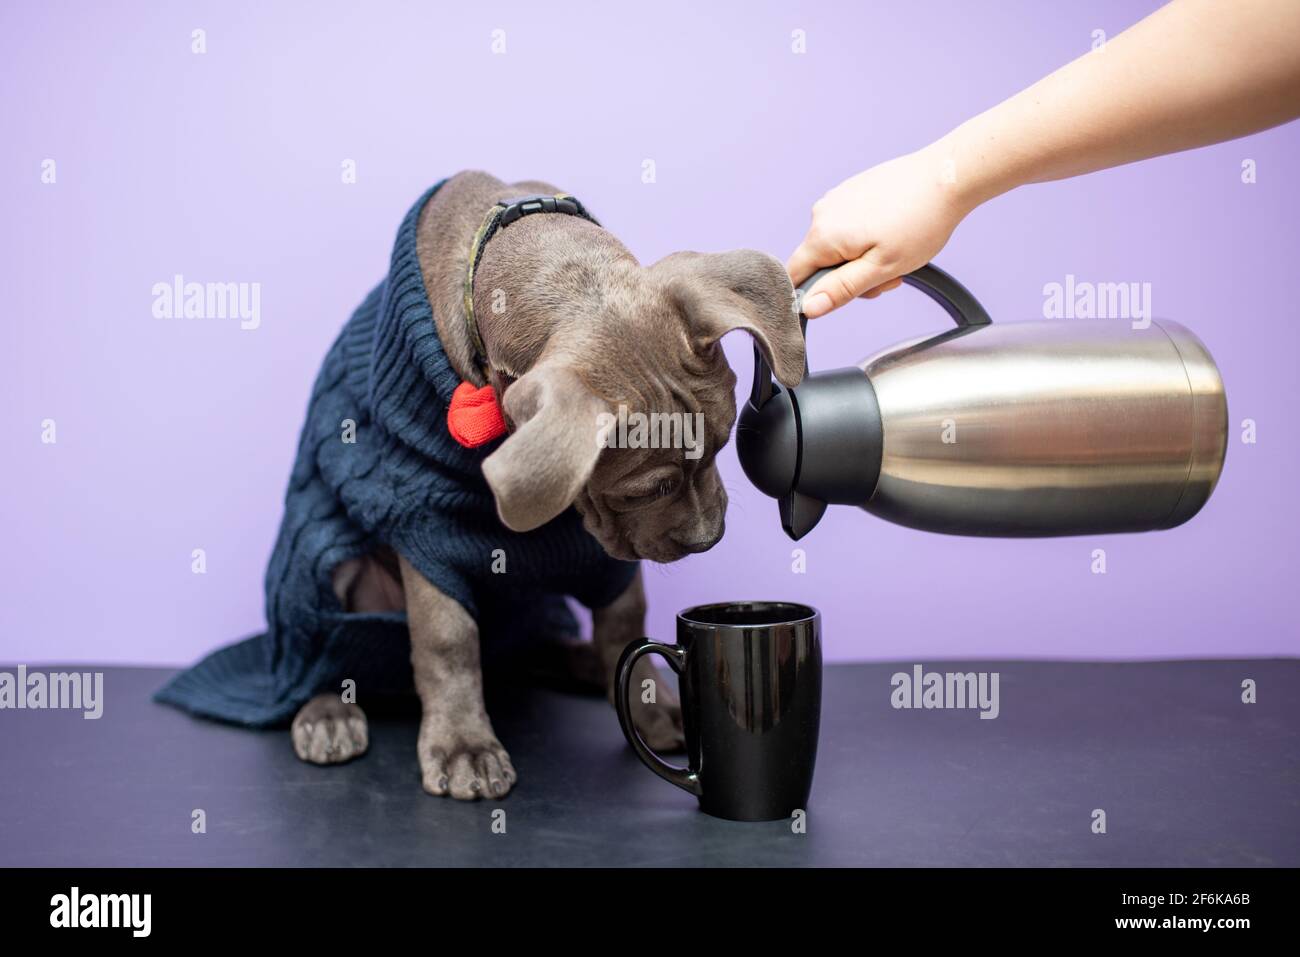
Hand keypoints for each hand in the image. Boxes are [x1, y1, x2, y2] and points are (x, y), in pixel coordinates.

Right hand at [787, 144, 973, 318]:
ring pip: (837, 245)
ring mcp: (836, 198)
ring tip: (896, 251)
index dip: (816, 295)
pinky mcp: (851, 190)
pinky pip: (848, 225)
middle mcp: (821, 213)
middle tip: (888, 275)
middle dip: (850, 277)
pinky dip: (866, 236)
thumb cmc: (920, 222)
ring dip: (861, 258)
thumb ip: (840, 290)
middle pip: (820, 263)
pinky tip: (893, 230)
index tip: (847, 295)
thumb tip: (809, 308)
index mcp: (823, 235)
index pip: (796, 276)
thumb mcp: (880, 268)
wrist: (946, 178)